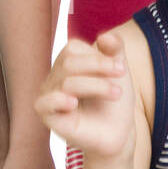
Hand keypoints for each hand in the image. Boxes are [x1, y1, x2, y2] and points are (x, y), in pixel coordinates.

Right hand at [37, 31, 136, 163]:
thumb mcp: (118, 71)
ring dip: (97, 86)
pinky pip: (44, 104)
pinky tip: (73, 103)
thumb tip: (104, 36)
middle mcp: (55, 77)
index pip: (73, 49)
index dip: (98, 56)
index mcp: (67, 62)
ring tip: (117, 94)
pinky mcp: (48, 117)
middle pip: (69, 62)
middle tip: (122, 74)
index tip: (122, 68)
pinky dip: (59, 100)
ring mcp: (49, 96)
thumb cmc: (114, 100)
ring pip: (67, 82)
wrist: (117, 132)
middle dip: (99, 67)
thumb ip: (115, 49)